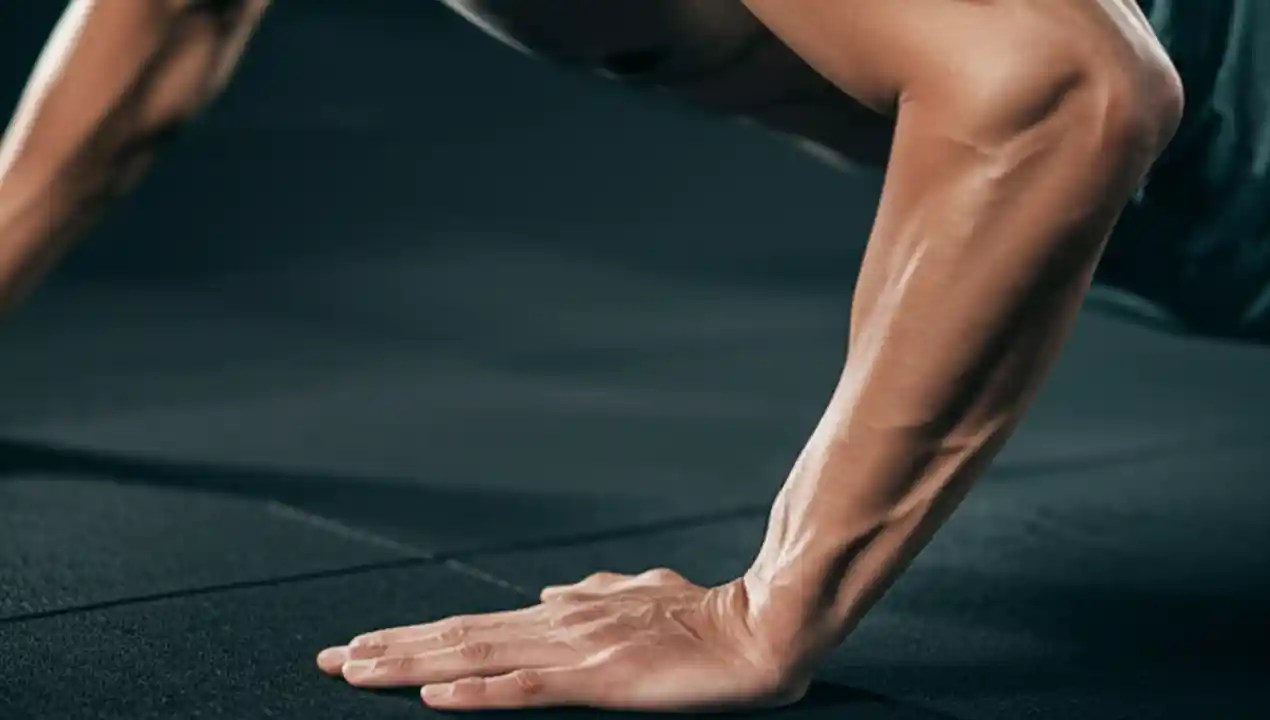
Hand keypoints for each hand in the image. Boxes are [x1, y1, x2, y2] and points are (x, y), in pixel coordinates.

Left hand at [316, 568, 809, 711]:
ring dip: (414, 666)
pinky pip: (529, 690)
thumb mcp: (640, 597)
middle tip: (329, 660)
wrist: (759, 630)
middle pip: (458, 638)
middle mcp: (559, 625)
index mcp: (565, 613)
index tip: (362, 645)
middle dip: (390, 650)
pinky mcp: (603, 681)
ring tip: (358, 671)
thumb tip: (548, 591)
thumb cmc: (706, 615)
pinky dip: (480, 694)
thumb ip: (595, 593)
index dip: (414, 636)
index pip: (474, 627)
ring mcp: (577, 652)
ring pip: (479, 658)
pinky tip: (438, 697)